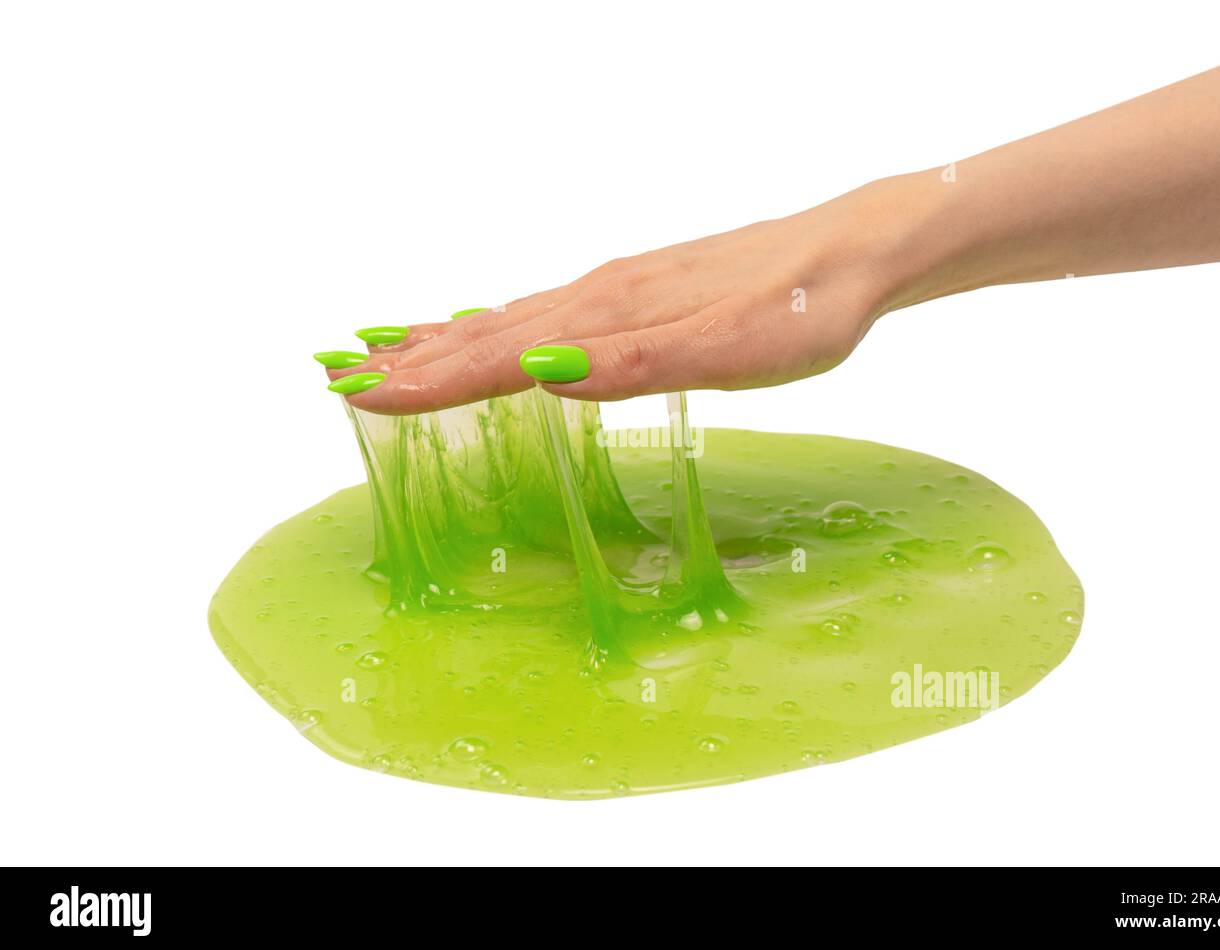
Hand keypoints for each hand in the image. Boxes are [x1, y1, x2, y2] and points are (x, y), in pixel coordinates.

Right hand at [326, 184, 914, 413]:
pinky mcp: (636, 291)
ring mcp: (616, 291)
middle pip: (486, 333)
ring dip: (441, 342)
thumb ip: (640, 363)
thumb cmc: (802, 310)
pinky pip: (543, 311)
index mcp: (612, 317)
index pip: (501, 356)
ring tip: (382, 353)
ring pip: (508, 319)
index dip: (430, 382)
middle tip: (336, 377)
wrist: (852, 252)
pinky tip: (488, 331)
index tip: (359, 395)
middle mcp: (600, 297)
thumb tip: (548, 375)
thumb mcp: (734, 350)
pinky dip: (496, 325)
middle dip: (411, 362)